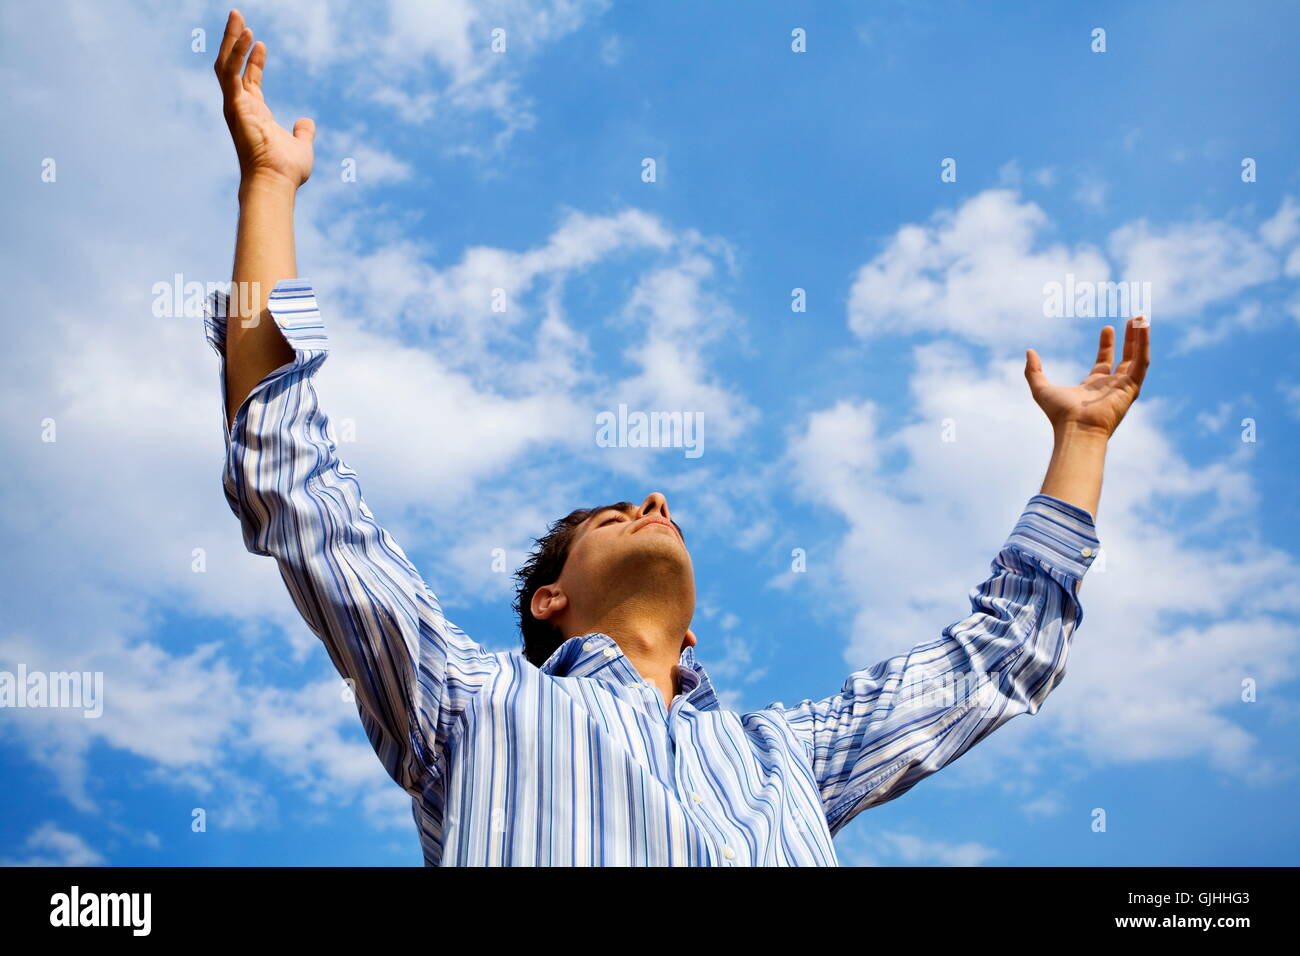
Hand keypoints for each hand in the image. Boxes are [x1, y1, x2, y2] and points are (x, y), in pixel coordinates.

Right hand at [214, 9, 313, 188]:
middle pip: (232, 66)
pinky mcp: (235, 105)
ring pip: (226, 64)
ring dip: (231, 39)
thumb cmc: (287, 170)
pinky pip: (232, 72)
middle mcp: (241, 107)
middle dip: (233, 40)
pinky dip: (238, 53)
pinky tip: (248, 35)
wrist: (277, 181)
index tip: (260, 42)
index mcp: (254, 114)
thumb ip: (303, 132)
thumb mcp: (302, 146)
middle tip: (237, 15)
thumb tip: (307, 122)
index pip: (249, 80)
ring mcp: (235, 106)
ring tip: (238, 16)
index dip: (253, 60)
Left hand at [1025, 317, 1150, 437]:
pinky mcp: (1132, 388)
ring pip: (1137, 358)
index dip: (1107, 344)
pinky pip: (1142, 363)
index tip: (1107, 328)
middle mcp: (1111, 386)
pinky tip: (1144, 328)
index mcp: (1093, 386)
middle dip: (1130, 339)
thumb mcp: (1041, 388)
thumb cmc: (1059, 414)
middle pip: (1125, 358)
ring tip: (1142, 318)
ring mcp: (1123, 387)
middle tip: (1134, 319)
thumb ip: (1033, 371)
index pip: (1104, 361)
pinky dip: (1144, 345)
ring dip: (1141, 339)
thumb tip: (1029, 351)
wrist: (1076, 428)